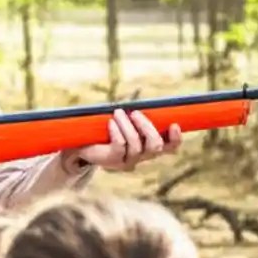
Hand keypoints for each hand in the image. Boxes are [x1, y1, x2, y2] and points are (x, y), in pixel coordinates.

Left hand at [65, 109, 181, 171]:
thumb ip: (136, 113)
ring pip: (137, 146)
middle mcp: (141, 157)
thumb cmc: (106, 128)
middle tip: (135, 113)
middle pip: (155, 147)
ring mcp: (127, 161)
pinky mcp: (112, 161)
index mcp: (148, 147)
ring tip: (118, 112)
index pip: (169, 148)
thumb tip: (145, 95)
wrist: (82, 143)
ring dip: (128, 126)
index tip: (174, 124)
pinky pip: (120, 146)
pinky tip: (110, 122)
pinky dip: (117, 132)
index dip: (175, 139)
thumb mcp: (124, 120)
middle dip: (147, 128)